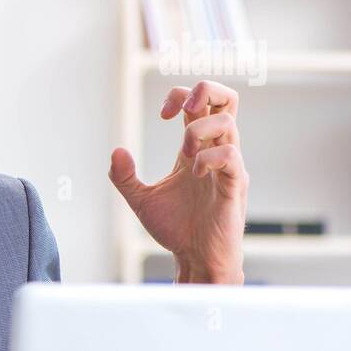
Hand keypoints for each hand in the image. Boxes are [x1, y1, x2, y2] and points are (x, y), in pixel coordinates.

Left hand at [108, 80, 248, 283]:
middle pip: (227, 99)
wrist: (193, 259)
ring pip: (228, 123)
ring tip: (182, 154)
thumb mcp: (140, 199)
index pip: (200, 103)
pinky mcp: (234, 186)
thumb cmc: (176, 229)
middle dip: (205, 90)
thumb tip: (117, 151)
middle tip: (183, 110)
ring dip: (198, 130)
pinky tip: (193, 173)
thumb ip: (124, 177)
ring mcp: (227, 167)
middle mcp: (214, 152)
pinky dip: (209, 156)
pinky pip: (232, 155)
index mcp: (195, 149)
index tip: (161, 114)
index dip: (180, 96)